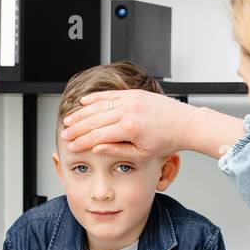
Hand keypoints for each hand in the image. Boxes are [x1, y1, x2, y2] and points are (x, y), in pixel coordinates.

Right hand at [59, 89, 244, 160]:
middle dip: (76, 128)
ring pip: (99, 106)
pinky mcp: (134, 94)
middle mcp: (128, 111)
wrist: (185, 125)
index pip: (97, 135)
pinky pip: (110, 95)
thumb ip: (116, 151)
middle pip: (94, 119)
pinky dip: (96, 98)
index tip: (71, 146)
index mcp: (129, 128)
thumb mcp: (141, 155)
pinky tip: (84, 103)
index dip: (81, 142)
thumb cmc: (167, 142)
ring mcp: (131, 100)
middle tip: (64, 134)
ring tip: (69, 120)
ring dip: (81, 113)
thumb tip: (95, 149)